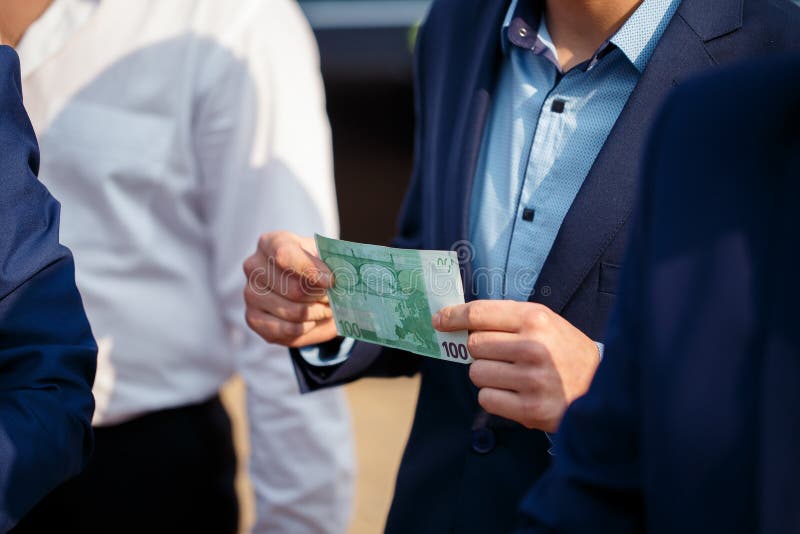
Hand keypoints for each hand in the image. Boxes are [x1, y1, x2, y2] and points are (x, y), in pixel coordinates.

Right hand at [243, 231, 336, 346]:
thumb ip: (332, 262)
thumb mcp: (326, 256)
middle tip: (334, 297)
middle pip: (294, 289)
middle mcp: (254, 267)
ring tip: (326, 307)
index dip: (310, 270)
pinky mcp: (253, 319)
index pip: (284, 255)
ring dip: (318, 312)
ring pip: (293, 312)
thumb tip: (338, 278)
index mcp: (271, 242)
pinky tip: (312, 319)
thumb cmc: (317, 266)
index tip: (331, 281)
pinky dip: (307, 327)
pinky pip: (287, 330)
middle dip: (321, 296)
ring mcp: (250, 294)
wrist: (305, 286)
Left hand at [433, 301, 600, 431]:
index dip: (453, 316)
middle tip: (504, 357)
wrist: (603, 390)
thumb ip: (508, 319)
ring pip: (476, 373)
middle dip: (482, 351)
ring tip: (514, 377)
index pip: (479, 313)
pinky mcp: (529, 409)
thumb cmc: (566, 354)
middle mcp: (532, 346)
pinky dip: (495, 398)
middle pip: (474, 344)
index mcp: (536, 319)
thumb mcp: (547, 323)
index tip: (440, 320)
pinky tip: (516, 395)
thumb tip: (458, 321)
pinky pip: (486, 399)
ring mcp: (531, 379)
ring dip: (488, 376)